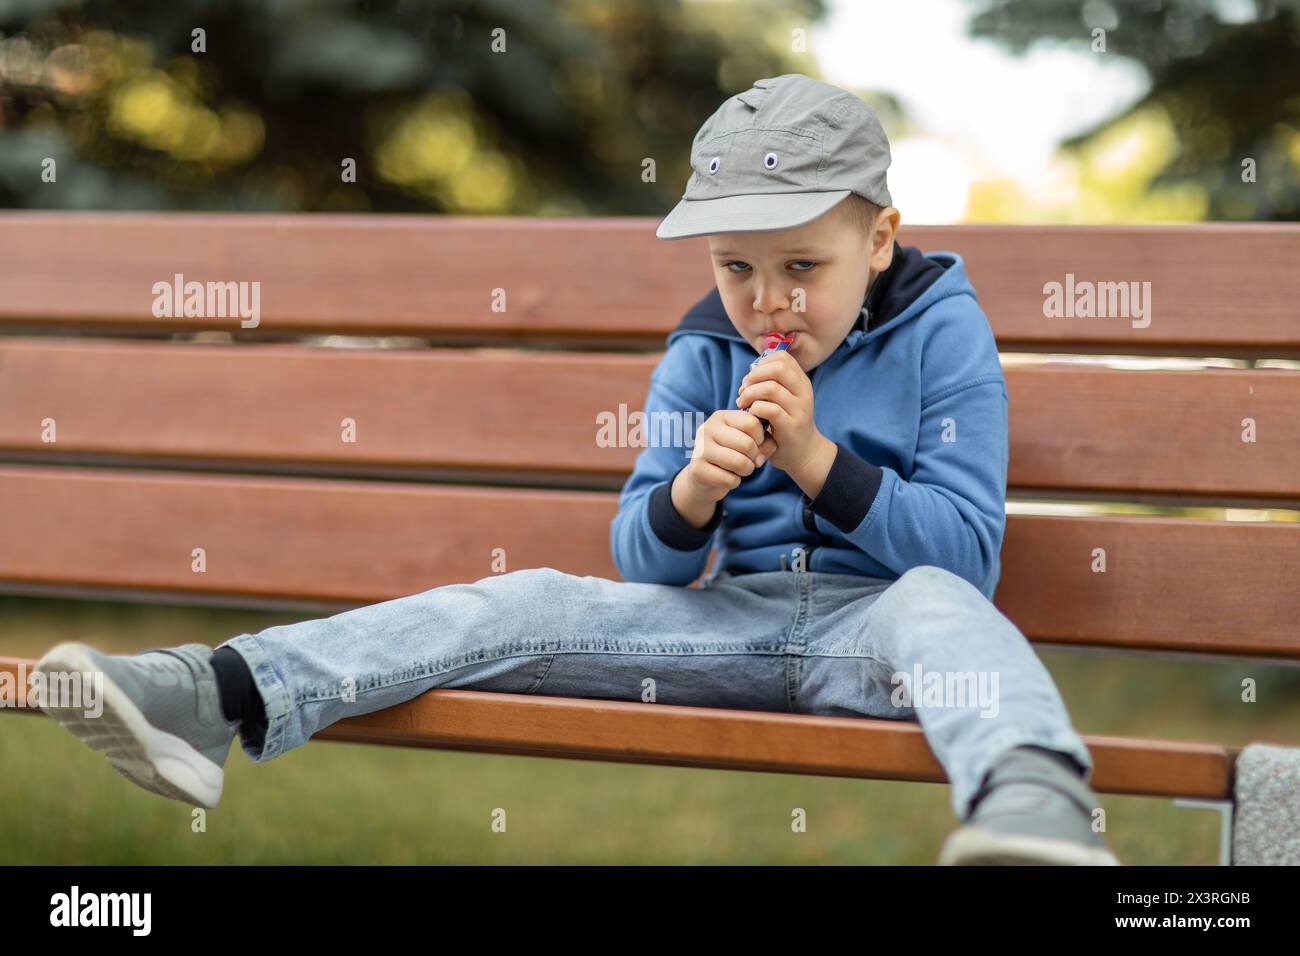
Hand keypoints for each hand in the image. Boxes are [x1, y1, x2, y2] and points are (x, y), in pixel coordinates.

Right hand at [672, 409, 777, 527]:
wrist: (704, 476)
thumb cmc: (732, 453)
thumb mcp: (750, 441)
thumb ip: (765, 441)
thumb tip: (761, 456)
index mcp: (721, 417)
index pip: (751, 422)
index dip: (760, 437)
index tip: (756, 444)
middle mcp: (708, 429)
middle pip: (746, 443)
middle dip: (754, 456)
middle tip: (750, 460)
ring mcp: (700, 449)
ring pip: (738, 462)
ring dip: (746, 470)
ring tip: (742, 469)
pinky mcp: (697, 469)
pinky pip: (728, 479)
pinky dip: (734, 482)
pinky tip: (728, 477)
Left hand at [736, 350, 826, 478]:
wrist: (803, 453)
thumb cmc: (785, 424)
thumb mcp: (783, 400)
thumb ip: (771, 384)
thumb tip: (750, 374)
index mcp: (801, 382)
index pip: (782, 357)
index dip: (761, 364)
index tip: (750, 380)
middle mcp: (803, 392)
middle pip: (778, 368)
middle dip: (754, 376)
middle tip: (743, 390)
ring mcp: (800, 409)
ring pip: (771, 388)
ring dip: (750, 393)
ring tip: (742, 403)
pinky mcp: (791, 426)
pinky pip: (770, 410)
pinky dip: (755, 409)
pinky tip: (750, 415)